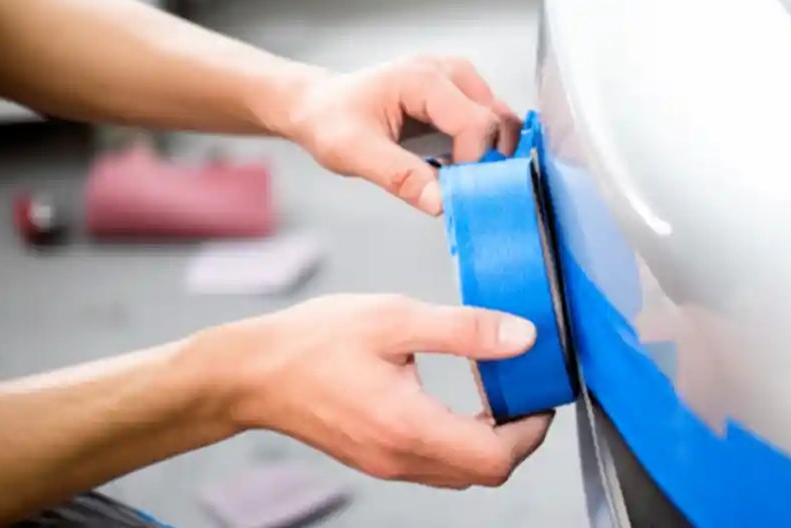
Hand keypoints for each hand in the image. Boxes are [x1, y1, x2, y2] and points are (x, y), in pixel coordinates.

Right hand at [206, 295, 553, 487]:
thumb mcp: (395, 318)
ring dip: (488, 440)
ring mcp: (387, 464)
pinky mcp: (376, 458)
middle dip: (517, 437)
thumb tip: (523, 338)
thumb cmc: (313, 342)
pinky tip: (456, 401)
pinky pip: (434, 463)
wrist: (251, 374)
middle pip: (484, 473)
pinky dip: (458, 439)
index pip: (496, 459)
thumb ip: (465, 329)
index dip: (531, 432)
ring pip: (460, 472)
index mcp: (409, 427)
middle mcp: (400, 458)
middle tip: (523, 392)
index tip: (539, 396)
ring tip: (494, 392)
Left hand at [282, 56, 521, 214]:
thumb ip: (400, 177)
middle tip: (465, 190)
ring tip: (461, 179)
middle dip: (489, 161)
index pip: (478, 123)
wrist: (320, 105)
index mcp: (424, 78)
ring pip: (501, 122)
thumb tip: (442, 203)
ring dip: (490, 156)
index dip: (475, 163)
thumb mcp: (354, 152)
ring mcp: (458, 80)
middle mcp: (448, 71)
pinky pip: (490, 124)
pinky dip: (484, 151)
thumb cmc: (331, 121)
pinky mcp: (461, 95)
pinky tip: (457, 168)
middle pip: (498, 120)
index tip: (456, 192)